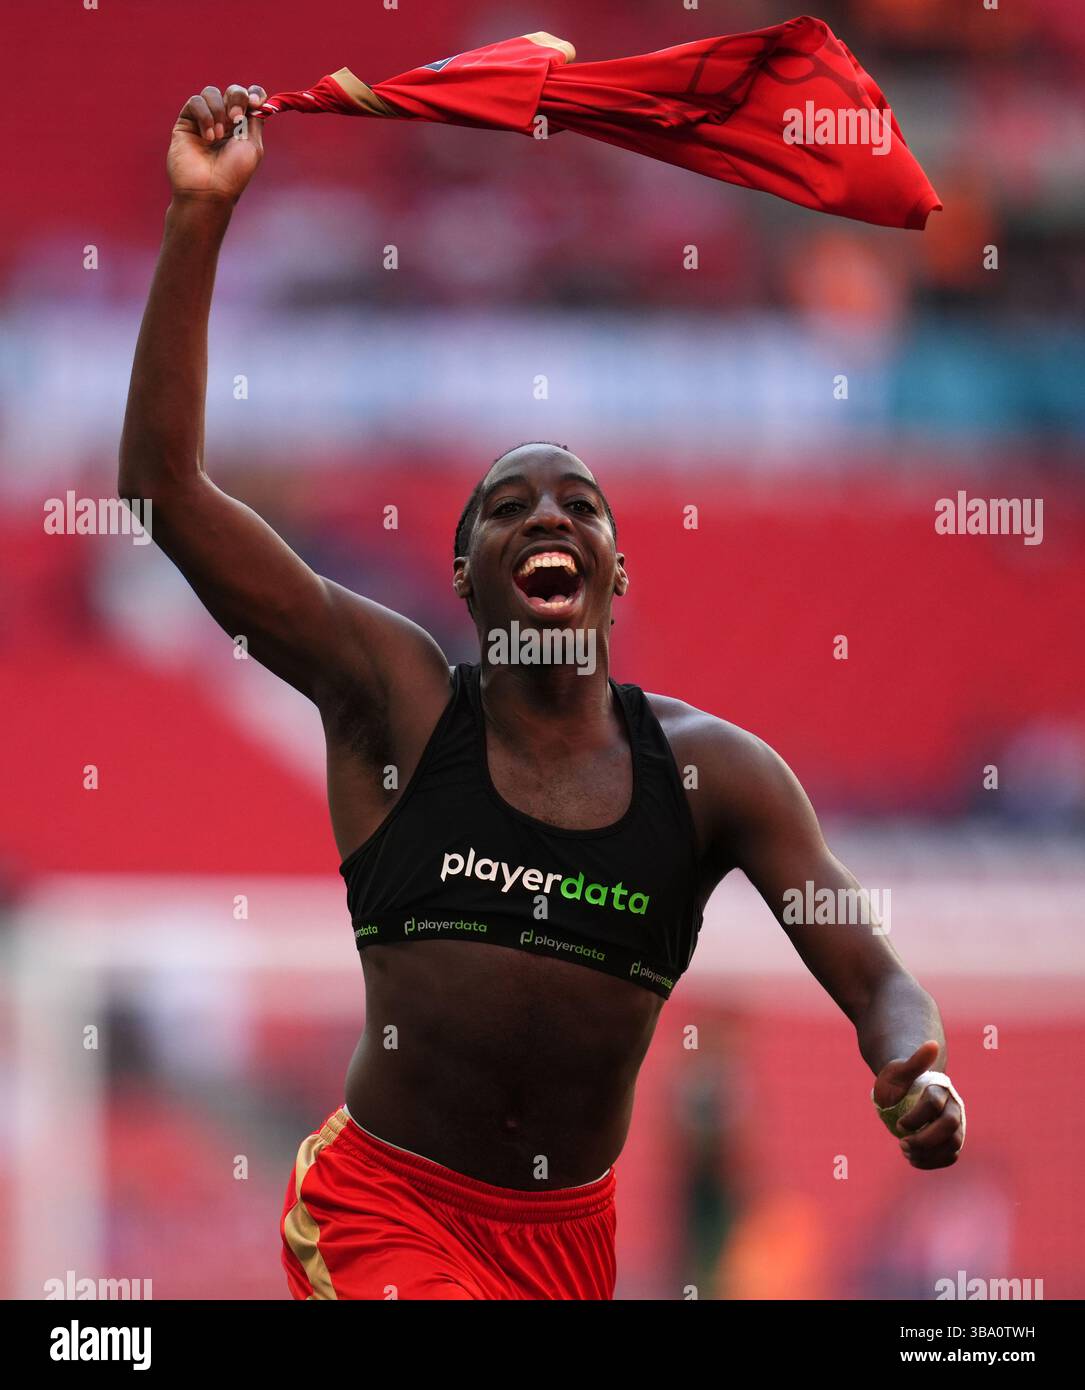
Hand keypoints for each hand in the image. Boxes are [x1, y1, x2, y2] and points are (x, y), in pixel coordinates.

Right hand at [168, 84, 266, 202]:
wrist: (208, 190)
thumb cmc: (233, 174)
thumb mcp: (252, 146)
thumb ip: (255, 120)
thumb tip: (257, 100)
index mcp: (243, 127)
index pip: (250, 98)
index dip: (255, 93)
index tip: (257, 102)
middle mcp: (224, 121)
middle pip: (233, 92)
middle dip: (236, 99)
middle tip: (235, 119)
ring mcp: (204, 120)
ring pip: (211, 92)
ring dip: (218, 110)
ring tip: (218, 136)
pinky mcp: (186, 121)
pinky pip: (195, 102)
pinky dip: (204, 116)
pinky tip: (207, 136)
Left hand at [872, 1039, 964, 1169]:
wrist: (905, 1091)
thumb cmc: (899, 1080)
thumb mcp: (899, 1070)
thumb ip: (915, 1061)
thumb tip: (932, 1043)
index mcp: (940, 1088)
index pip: (934, 1103)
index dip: (916, 1117)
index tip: (898, 1125)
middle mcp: (953, 1106)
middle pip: (949, 1126)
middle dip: (925, 1138)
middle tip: (902, 1143)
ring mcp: (956, 1125)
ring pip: (952, 1145)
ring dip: (929, 1153)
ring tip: (905, 1151)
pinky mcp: (952, 1140)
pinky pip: (950, 1156)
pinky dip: (933, 1162)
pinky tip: (913, 1160)